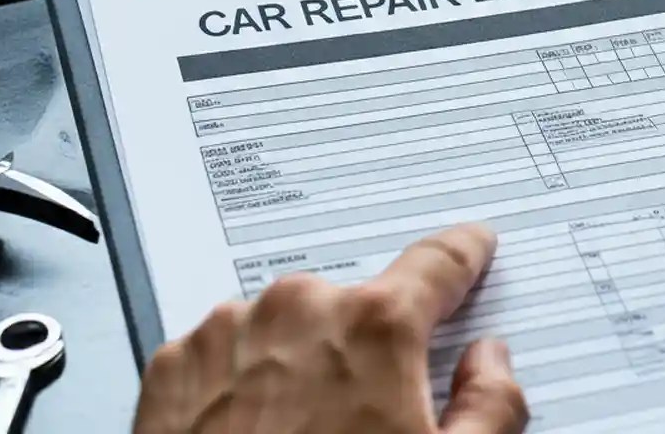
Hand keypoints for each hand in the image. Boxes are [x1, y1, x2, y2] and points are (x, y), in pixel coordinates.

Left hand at [132, 223, 526, 433]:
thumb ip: (490, 405)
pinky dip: (246, 378)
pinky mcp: (175, 364)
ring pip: (289, 326)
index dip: (464, 254)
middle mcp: (299, 310)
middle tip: (368, 409)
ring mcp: (229, 332)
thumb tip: (488, 360)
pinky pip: (230, 351)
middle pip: (357, 307)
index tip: (472, 248)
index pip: (439, 262)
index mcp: (375, 328)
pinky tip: (256, 430)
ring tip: (303, 431)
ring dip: (303, 359)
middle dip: (369, 344)